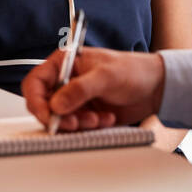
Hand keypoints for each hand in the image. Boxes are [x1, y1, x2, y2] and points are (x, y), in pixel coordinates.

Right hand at [21, 46, 165, 131]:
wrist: (156, 87)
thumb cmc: (134, 70)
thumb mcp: (106, 76)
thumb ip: (80, 89)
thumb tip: (56, 104)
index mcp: (64, 63)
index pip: (35, 82)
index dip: (36, 101)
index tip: (48, 115)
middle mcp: (66, 81)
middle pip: (44, 105)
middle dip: (60, 117)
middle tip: (76, 122)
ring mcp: (75, 99)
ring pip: (60, 120)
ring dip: (78, 124)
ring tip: (97, 119)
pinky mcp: (85, 114)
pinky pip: (77, 128)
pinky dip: (90, 127)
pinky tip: (106, 118)